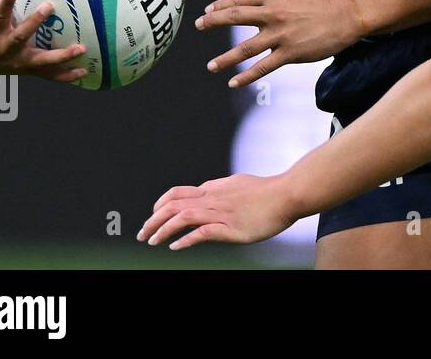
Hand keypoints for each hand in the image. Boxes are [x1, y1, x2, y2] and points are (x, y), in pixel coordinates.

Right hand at [0, 0, 88, 82]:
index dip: (5, 2)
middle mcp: (4, 47)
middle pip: (20, 36)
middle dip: (34, 23)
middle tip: (49, 7)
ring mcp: (18, 62)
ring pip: (39, 60)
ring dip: (60, 56)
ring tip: (81, 48)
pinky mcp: (28, 71)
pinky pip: (49, 76)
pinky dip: (66, 76)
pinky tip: (83, 71)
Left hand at [137, 173, 298, 249]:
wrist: (288, 194)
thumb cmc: (268, 191)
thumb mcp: (238, 184)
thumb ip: (221, 190)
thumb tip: (208, 191)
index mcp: (213, 189)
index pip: (177, 193)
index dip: (160, 205)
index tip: (153, 216)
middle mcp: (213, 199)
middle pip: (173, 205)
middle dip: (153, 220)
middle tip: (142, 234)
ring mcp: (221, 212)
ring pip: (183, 216)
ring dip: (163, 230)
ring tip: (152, 241)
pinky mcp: (231, 227)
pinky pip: (202, 232)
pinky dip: (185, 239)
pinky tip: (176, 246)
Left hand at [196, 0, 364, 87]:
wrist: (347, 14)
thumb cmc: (322, 1)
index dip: (220, 5)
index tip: (207, 11)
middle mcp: (272, 14)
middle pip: (235, 17)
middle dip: (213, 22)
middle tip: (198, 26)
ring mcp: (280, 35)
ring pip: (244, 48)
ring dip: (224, 59)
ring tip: (211, 66)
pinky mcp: (290, 53)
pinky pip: (263, 67)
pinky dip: (246, 76)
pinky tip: (233, 82)